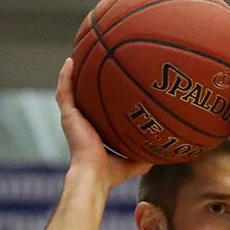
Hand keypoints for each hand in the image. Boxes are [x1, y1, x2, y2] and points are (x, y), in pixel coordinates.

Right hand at [55, 58, 149, 190]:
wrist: (94, 175)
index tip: (110, 84)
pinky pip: (64, 91)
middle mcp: (81, 123)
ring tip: (79, 54)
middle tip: (95, 62)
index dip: (101, 98)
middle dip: (86, 81)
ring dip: (73, 73)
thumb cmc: (110, 173)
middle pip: (82, 97)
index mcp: (93, 132)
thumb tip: (165, 150)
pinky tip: (71, 60)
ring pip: (69, 90)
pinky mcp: (67, 116)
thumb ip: (146, 155)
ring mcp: (73, 118)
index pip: (96, 111)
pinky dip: (65, 76)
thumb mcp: (133, 162)